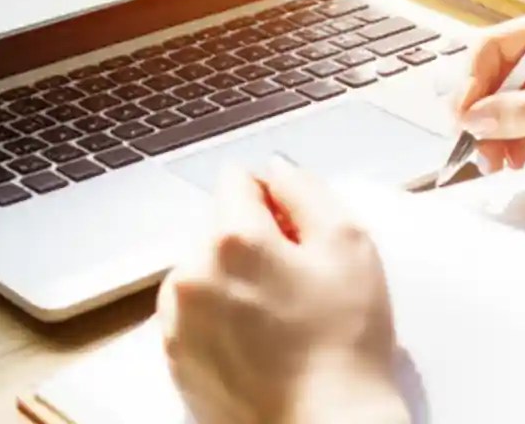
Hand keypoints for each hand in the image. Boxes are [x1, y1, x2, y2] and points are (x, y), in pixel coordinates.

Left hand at [157, 156, 407, 423]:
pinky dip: (219, 315)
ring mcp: (177, 317)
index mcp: (232, 238)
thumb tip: (276, 170)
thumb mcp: (350, 244)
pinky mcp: (174, 353)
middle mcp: (191, 271)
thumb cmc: (344, 345)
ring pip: (202, 266)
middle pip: (216, 223)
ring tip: (276, 316)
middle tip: (295, 280)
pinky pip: (193, 309)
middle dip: (251, 239)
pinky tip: (257, 340)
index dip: (275, 200)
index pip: (238, 178)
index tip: (297, 233)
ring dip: (231, 276)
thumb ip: (307, 190)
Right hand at [454, 14, 524, 191]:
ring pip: (496, 110)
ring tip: (496, 163)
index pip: (493, 48)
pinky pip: (512, 132)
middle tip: (474, 144)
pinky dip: (504, 148)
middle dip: (478, 113)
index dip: (471, 79)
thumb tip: (473, 118)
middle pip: (489, 81)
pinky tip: (513, 163)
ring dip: (489, 136)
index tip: (462, 114)